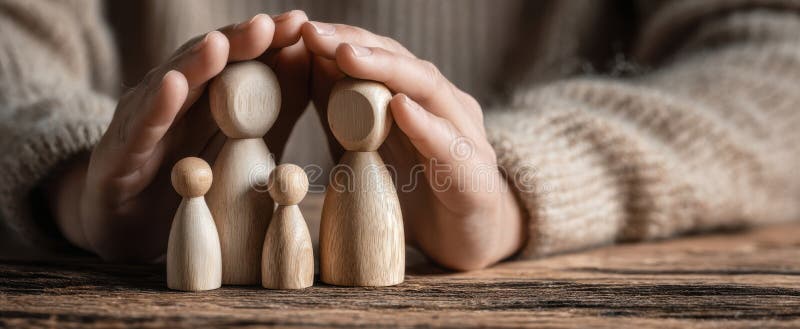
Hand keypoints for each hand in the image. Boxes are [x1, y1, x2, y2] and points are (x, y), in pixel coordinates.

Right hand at [49, 11, 310, 260]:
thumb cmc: (187, 181)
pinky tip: (174, 84)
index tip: (299, 23)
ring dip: (197, 63)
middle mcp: (174, 97)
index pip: (239, 59)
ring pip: (172, 84)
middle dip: (237, 41)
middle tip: (266, 25)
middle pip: (207, 62)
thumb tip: (303, 66)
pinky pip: (142, 125)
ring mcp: (145, 119)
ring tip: (220, 44)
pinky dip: (158, 104)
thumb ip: (274, 112)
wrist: (125, 229)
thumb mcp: (242, 148)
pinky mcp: (122, 151)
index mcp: (208, 96)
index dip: (266, 40)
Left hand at [301, 22, 525, 269]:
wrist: (470, 247)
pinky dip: (424, 125)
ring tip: (346, 56)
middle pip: (405, 65)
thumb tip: (310, 70)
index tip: (302, 30)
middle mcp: (448, 109)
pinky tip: (400, 108)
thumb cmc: (419, 195)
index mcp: (421, 101)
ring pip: (429, 91)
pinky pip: (450, 146)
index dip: (344, 41)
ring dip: (386, 71)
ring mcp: (467, 140)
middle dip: (358, 45)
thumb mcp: (372, 152)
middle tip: (314, 34)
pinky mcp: (476, 178)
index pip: (383, 59)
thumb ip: (345, 115)